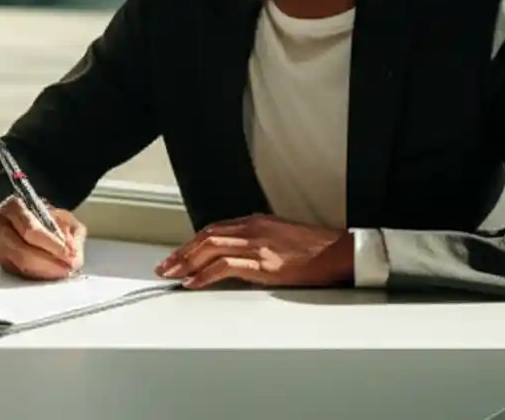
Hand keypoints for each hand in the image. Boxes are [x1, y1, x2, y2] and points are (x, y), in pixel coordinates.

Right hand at [0, 196, 85, 280]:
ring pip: (19, 266)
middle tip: (68, 268)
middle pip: (21, 252)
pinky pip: (19, 273)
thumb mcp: (63, 217)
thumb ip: (72, 233)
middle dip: (49, 263)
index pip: (31, 230)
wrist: (24, 220)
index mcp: (13, 208)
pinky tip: (51, 275)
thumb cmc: (44, 217)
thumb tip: (73, 254)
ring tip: (62, 272)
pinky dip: (37, 276)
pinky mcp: (1, 262)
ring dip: (44, 272)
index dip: (51, 245)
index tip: (69, 254)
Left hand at [155, 214, 352, 288]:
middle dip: (182, 252)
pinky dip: (205, 274)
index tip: (178, 254)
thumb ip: (256, 241)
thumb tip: (235, 256)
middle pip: (206, 237)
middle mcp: (253, 229)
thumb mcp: (280, 236)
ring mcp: (257, 245)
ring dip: (186, 262)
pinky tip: (194, 283)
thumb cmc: (314, 248)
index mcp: (256, 222)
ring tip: (172, 274)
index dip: (192, 242)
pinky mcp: (264, 264)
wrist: (339, 253)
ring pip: (211, 248)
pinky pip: (226, 266)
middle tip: (165, 266)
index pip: (214, 230)